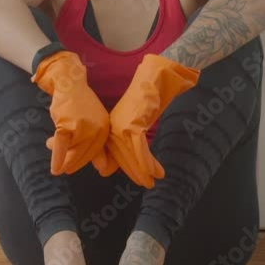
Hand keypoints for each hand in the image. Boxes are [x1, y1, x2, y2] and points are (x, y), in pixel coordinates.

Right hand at [31, 50, 112, 175]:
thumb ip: (95, 144)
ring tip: (50, 146)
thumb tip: (102, 168)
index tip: (73, 167)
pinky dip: (57, 158)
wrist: (68, 84)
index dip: (81, 161)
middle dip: (70, 161)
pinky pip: (61, 146)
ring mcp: (82, 127)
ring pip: (70, 151)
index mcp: (104, 129)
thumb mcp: (92, 124)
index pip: (94, 154)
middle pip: (83, 155)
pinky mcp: (67, 125)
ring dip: (59, 155)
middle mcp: (96, 129)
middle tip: (62, 166)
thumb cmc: (79, 105)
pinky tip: (54, 169)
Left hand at [106, 54, 199, 187]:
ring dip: (143, 170)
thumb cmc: (146, 101)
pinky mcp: (133, 124)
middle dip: (135, 173)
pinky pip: (139, 149)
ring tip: (153, 180)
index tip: (138, 179)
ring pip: (131, 155)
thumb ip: (131, 140)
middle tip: (147, 184)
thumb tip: (132, 159)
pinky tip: (153, 172)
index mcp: (110, 129)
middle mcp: (112, 128)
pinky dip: (146, 162)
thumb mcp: (136, 123)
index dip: (126, 168)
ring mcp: (121, 126)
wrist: (153, 80)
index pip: (113, 155)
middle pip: (122, 158)